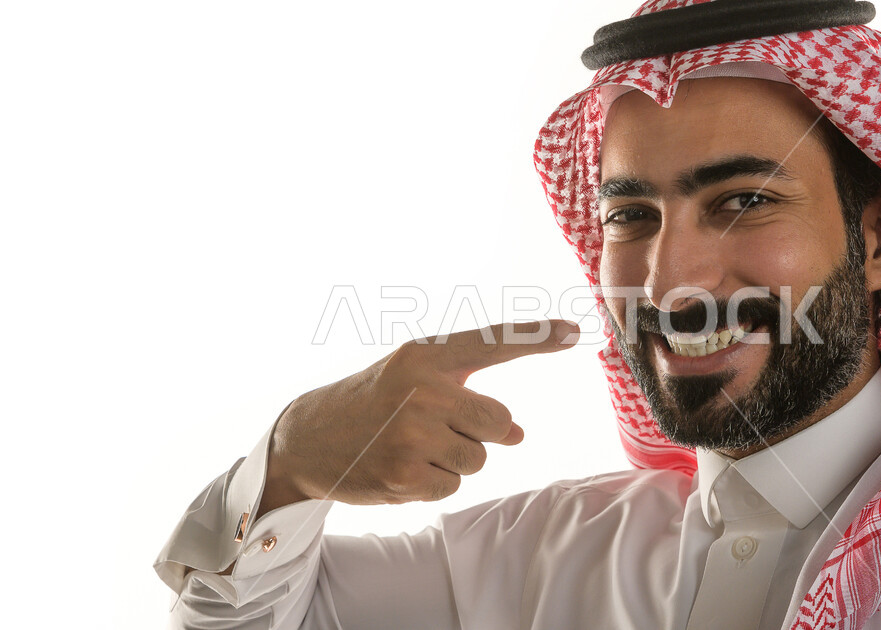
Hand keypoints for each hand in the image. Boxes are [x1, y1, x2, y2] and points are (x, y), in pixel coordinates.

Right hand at [257, 319, 579, 514]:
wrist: (307, 439)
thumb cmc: (374, 401)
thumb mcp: (411, 375)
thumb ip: (466, 391)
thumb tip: (519, 434)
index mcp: (424, 357)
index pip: (492, 343)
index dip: (536, 337)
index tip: (573, 331)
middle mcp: (422, 392)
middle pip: (501, 423)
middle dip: (482, 433)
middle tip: (442, 426)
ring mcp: (414, 436)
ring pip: (479, 459)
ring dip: (455, 459)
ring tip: (413, 446)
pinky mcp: (407, 476)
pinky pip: (453, 486)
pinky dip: (434, 483)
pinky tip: (403, 467)